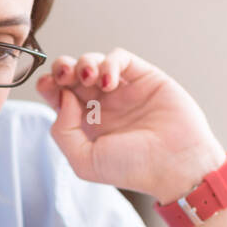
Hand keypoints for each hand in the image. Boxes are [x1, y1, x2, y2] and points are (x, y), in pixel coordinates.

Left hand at [35, 49, 226, 203]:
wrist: (176, 164)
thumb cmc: (134, 168)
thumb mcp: (84, 161)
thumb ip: (63, 131)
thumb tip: (64, 97)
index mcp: (85, 124)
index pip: (58, 96)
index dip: (49, 87)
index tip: (50, 88)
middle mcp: (102, 105)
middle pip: (71, 74)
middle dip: (62, 68)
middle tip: (64, 75)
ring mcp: (122, 90)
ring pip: (93, 62)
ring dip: (84, 63)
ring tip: (88, 78)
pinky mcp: (143, 77)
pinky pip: (119, 58)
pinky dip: (109, 63)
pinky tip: (110, 81)